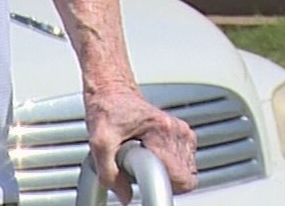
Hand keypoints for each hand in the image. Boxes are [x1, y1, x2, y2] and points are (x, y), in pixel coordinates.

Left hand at [84, 84, 197, 203]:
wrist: (111, 90)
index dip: (160, 184)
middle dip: (162, 179)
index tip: (144, 177)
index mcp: (162, 131)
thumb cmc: (106, 109)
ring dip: (165, 172)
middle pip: (184, 177)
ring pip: (185, 172)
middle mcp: (178, 131)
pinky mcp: (183, 135)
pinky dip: (168, 165)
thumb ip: (109, 173)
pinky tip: (150, 153)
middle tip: (140, 166)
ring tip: (143, 157)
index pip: (180, 177)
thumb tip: (124, 196)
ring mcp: (183, 133)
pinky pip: (183, 163)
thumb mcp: (98, 141)